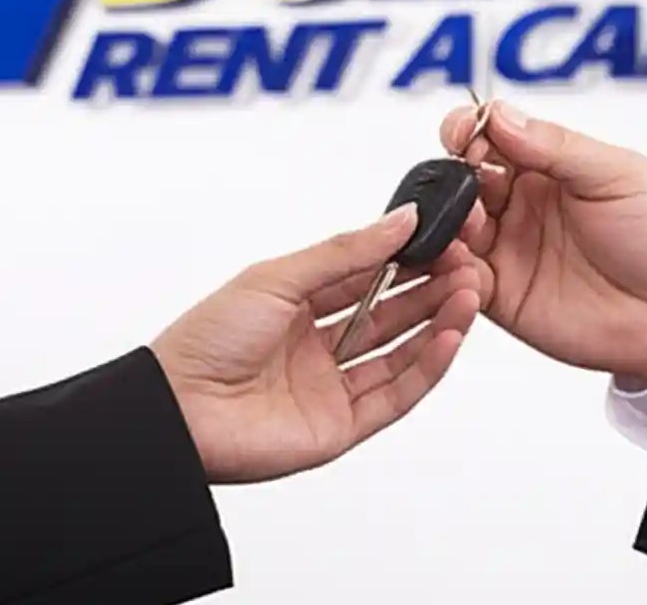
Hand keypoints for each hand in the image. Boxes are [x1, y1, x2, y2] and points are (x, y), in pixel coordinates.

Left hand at [151, 204, 480, 483]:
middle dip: (432, 288)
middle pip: (391, 315)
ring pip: (401, 353)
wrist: (176, 409)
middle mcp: (318, 348)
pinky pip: (396, 394)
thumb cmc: (205, 340)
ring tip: (470, 292)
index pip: (368, 278)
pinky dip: (428, 366)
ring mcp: (331, 387)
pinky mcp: (342, 426)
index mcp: (298, 307)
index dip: (408, 259)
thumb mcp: (278, 277)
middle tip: (470, 263)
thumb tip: (401, 220)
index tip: (445, 238)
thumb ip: (346, 252)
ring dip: (439, 323)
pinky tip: (450, 336)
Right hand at [441, 102, 646, 383]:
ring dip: (446, 219)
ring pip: (451, 226)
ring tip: (467, 224)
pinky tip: (464, 263)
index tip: (465, 132)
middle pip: (461, 177)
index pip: (491, 135)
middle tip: (465, 180)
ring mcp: (506, 248)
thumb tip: (501, 115)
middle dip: (452, 174)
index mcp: (548, 165)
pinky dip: (449, 268)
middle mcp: (520, 204)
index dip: (471, 129)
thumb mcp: (618, 176)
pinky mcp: (499, 294)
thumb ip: (556, 147)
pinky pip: (457, 277)